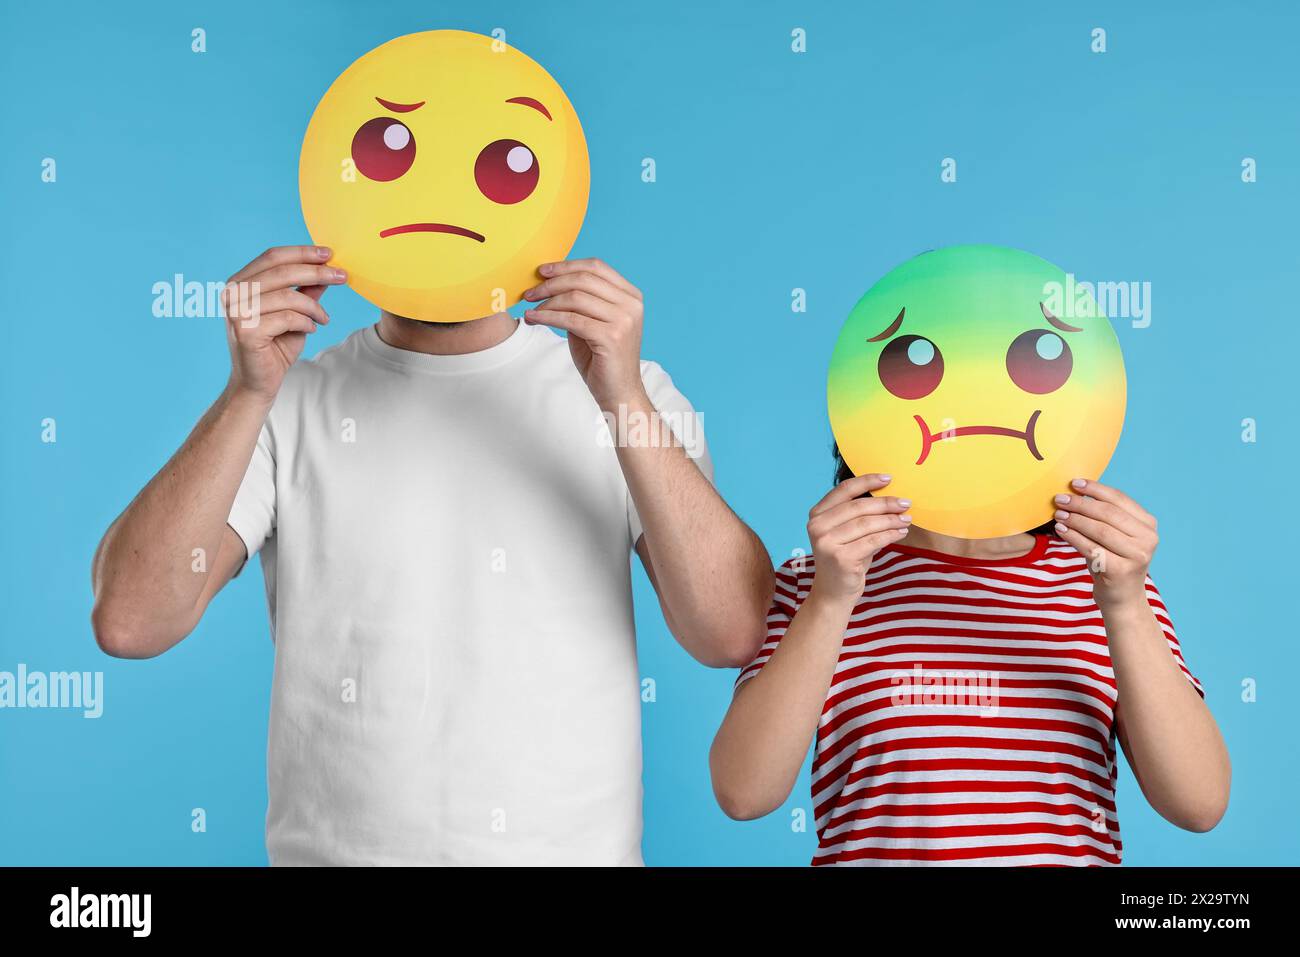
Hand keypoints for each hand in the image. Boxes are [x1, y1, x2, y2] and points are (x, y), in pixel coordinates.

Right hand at [221, 245, 345, 402]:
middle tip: (342, 276)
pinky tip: (311, 330)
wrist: (258, 383)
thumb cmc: (275, 346)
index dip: (302, 253)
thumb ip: (305, 290)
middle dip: (316, 272)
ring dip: (313, 307)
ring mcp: (236, 312)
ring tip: (324, 318)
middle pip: (281, 272)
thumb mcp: (294, 313)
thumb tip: (327, 267)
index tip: (329, 254)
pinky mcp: (246, 331)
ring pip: (287, 296)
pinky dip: (306, 322)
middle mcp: (232, 293)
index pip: (272, 257)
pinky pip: (287, 317)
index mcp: (239, 282)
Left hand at [522, 258, 643, 409]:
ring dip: (547, 301)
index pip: (596, 267)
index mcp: (631, 296)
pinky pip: (571, 319)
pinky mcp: (611, 337)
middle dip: (552, 283)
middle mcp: (631, 304)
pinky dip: (547, 317)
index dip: (566, 265)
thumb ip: (582, 302)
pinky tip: (533, 319)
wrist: (619, 393)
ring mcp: (624, 320)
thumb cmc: (603, 359)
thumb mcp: (594, 323)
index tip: (542, 271)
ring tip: (530, 308)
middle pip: (584, 279)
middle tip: (530, 292)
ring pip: (575, 297)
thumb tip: (551, 282)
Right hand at [806, 474, 911, 604]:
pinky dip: (890, 535)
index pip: (844, 490)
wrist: (833, 592)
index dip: (867, 481)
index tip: (888, 479)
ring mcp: (827, 543)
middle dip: (886, 503)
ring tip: (906, 519)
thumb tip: (891, 496)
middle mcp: (817, 526)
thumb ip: (859, 514)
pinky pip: (873, 541)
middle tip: (906, 503)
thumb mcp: (847, 532)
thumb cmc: (845, 558)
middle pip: (859, 507)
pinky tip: (901, 532)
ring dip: (891, 520)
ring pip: (868, 524)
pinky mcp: (841, 558)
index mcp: (817, 514)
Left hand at [1052, 478, 1157, 609]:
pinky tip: (1061, 531)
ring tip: (1058, 514)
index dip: (1096, 489)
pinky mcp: (1122, 570)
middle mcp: (1148, 539)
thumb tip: (1075, 492)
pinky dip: (1074, 537)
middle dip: (1081, 504)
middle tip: (1060, 499)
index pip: (1120, 499)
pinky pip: (1092, 548)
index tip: (1074, 483)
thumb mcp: (1114, 536)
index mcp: (1148, 525)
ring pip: (1100, 530)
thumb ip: (1104, 516)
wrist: (1122, 598)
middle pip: (1109, 513)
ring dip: (1075, 519)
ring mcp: (1137, 555)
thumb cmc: (1113, 561)